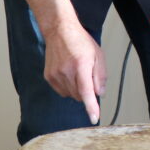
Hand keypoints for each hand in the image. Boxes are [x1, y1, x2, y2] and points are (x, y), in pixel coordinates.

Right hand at [16, 0, 105, 123]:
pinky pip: (61, 91)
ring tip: (77, 71)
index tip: (94, 118)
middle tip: (87, 75)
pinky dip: (68, 87)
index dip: (91, 107)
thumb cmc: (81, 42)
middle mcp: (66, 72)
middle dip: (87, 91)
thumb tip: (99, 94)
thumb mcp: (98, 56)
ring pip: (70, 95)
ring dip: (77, 89)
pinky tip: (69, 73)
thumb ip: (100, 76)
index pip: (87, 92)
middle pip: (80, 95)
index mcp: (81, 66)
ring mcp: (55, 75)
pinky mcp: (48, 77)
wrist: (60, 31)